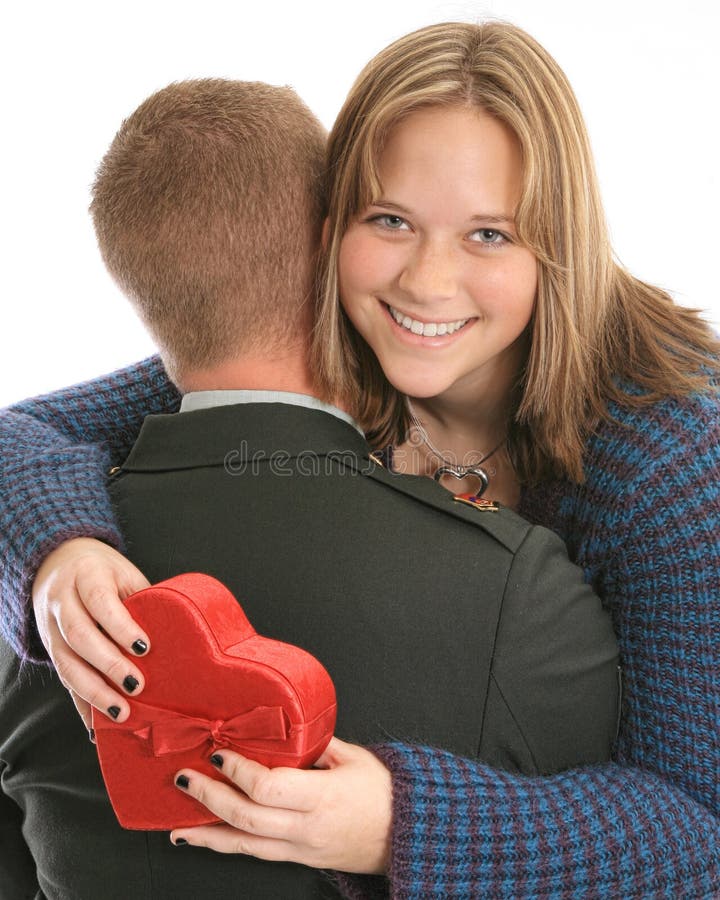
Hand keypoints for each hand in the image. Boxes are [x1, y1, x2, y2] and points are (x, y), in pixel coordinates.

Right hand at [33, 537, 150, 728]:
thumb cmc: (103, 570)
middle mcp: (61, 600)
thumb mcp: (124, 573)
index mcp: (86, 575)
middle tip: (137, 685)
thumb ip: (143, 599)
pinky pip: (62, 680)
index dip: (121, 625)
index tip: (144, 648)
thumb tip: (178, 635)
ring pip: (65, 663)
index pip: (100, 600)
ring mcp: (49, 627)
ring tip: (120, 712)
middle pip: (79, 635)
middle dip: (108, 664)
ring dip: (93, 692)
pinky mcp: (49, 649)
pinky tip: (95, 726)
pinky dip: (80, 705)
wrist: (58, 562)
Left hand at [171, 737, 392, 873]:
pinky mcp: (299, 859)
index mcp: (323, 797)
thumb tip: (282, 725)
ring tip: (179, 825)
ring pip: (246, 845)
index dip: (240, 771)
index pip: (269, 788)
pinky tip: (206, 839)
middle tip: (184, 778)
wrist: (407, 835)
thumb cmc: (385, 792)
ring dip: (208, 833)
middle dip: (210, 798)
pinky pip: (257, 854)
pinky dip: (227, 846)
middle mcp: (307, 828)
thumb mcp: (354, 757)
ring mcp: (301, 849)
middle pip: (248, 818)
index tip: (220, 753)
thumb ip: (316, 743)